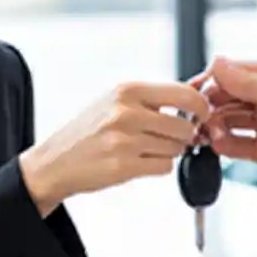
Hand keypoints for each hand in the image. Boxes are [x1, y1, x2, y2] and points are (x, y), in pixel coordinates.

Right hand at [19, 82, 209, 214]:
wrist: (55, 161)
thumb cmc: (89, 130)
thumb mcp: (116, 100)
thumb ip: (154, 98)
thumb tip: (197, 92)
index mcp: (127, 90)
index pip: (185, 94)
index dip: (201, 107)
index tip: (201, 115)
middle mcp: (126, 112)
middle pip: (184, 125)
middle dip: (184, 135)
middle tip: (171, 137)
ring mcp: (125, 140)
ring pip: (176, 148)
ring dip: (169, 151)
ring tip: (146, 148)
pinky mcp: (124, 166)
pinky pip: (164, 167)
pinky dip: (158, 166)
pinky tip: (139, 161)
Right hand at [192, 57, 256, 204]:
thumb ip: (249, 83)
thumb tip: (217, 62)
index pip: (234, 72)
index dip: (211, 80)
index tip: (192, 92)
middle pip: (227, 96)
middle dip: (209, 105)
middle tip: (196, 116)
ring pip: (228, 120)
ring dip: (213, 125)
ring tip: (205, 133)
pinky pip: (235, 145)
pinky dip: (222, 145)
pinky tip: (216, 146)